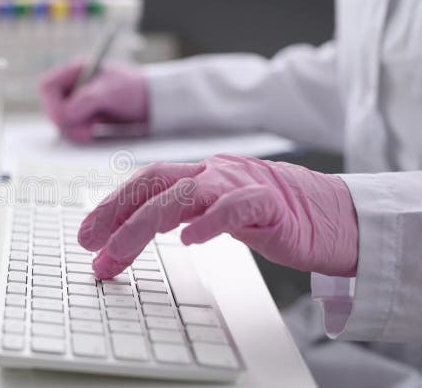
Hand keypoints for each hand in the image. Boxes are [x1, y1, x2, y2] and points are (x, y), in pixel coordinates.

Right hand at [39, 61, 148, 142]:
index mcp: (77, 71)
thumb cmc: (135, 90)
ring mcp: (79, 103)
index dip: (51, 104)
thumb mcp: (110, 92)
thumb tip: (64, 117)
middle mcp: (75, 86)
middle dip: (65, 121)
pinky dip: (81, 135)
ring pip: (62, 122)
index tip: (64, 119)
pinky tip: (95, 133)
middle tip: (85, 130)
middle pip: (52, 107)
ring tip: (93, 131)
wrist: (155, 104)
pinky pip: (73, 130)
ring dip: (74, 130)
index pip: (48, 87)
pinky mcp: (86, 117)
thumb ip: (84, 101)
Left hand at [78, 154, 358, 278]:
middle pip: (155, 182)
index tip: (85, 235)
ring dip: (146, 222)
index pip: (145, 182)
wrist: (336, 214)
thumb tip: (126, 240)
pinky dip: (211, 222)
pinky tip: (190, 240)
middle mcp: (215, 173)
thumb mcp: (213, 216)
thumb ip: (176, 220)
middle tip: (89, 243)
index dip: (111, 204)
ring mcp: (243, 184)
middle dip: (116, 211)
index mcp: (199, 175)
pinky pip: (238, 207)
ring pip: (186, 193)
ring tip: (121, 249)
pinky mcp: (273, 205)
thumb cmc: (272, 216)